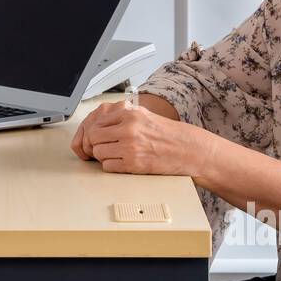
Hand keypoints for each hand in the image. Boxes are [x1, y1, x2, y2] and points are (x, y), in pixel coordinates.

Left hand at [71, 100, 208, 175]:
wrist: (187, 149)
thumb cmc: (167, 133)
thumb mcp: (144, 115)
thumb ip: (122, 115)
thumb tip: (100, 120)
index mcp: (129, 115)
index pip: (97, 122)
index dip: (96, 132)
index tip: (100, 137)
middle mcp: (128, 129)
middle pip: (94, 138)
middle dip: (97, 144)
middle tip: (104, 147)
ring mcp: (130, 147)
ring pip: (99, 153)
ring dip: (104, 156)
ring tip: (115, 155)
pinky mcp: (133, 164)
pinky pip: (108, 166)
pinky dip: (112, 166)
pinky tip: (121, 162)